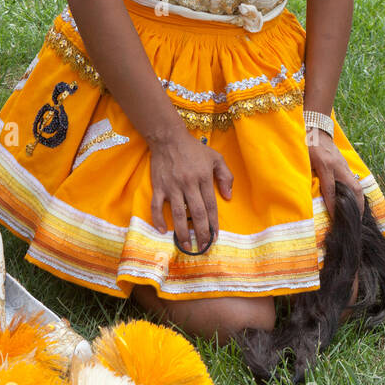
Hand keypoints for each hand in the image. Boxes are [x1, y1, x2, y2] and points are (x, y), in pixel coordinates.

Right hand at [149, 129, 233, 251]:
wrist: (168, 137)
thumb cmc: (193, 148)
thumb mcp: (215, 157)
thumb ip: (225, 175)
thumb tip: (228, 196)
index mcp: (203, 178)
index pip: (210, 206)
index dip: (213, 223)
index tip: (215, 237)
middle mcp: (189, 184)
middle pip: (197, 213)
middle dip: (201, 233)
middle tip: (203, 247)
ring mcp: (172, 186)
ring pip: (179, 213)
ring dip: (183, 232)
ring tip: (187, 245)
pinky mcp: (158, 186)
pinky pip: (157, 206)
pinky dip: (158, 219)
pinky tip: (162, 231)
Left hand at [306, 127, 363, 218]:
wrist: (317, 128)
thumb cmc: (306, 144)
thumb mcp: (302, 158)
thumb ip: (305, 174)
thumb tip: (303, 192)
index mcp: (325, 165)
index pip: (330, 189)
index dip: (333, 205)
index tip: (336, 219)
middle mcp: (338, 166)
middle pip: (353, 188)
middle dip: (357, 206)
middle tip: (357, 221)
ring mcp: (344, 165)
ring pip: (356, 185)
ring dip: (359, 201)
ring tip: (358, 215)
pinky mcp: (345, 164)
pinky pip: (354, 180)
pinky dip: (356, 192)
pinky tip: (355, 202)